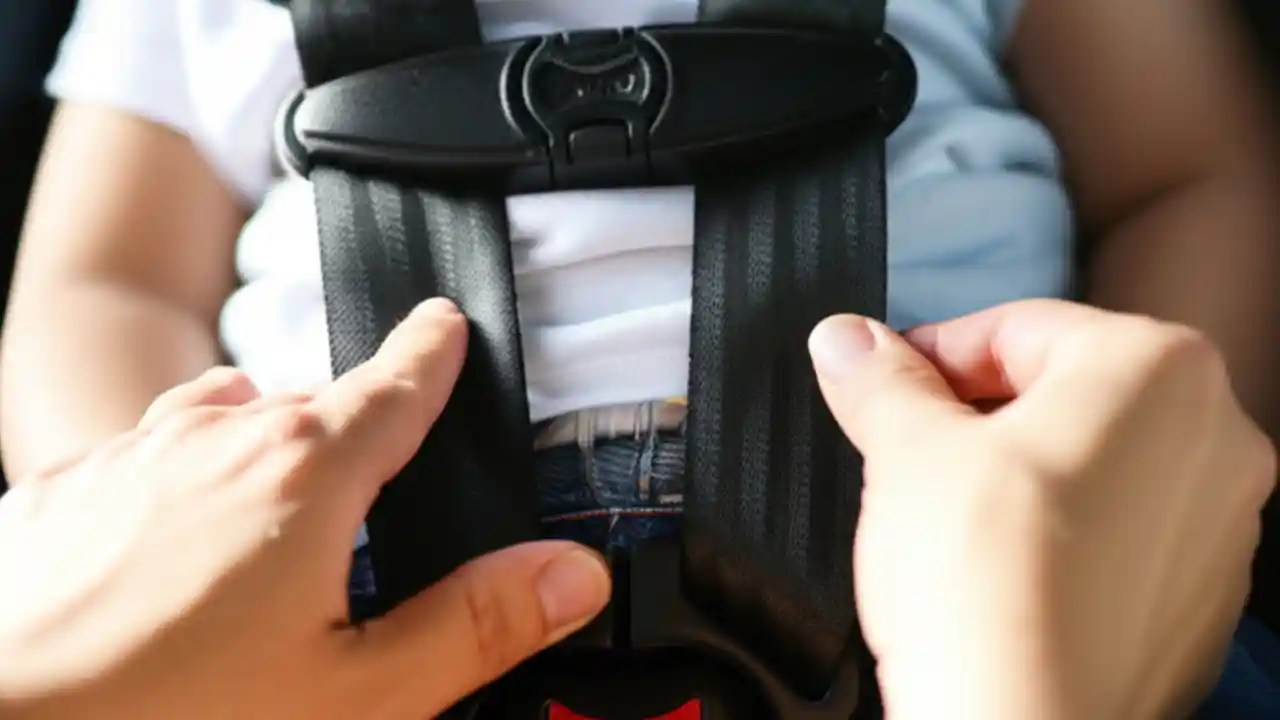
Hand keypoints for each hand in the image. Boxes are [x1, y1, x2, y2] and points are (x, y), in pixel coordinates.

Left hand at [0, 299, 610, 719]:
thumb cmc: (164, 718)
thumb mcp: (356, 695)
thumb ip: (473, 625)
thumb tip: (571, 574)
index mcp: (307, 472)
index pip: (397, 381)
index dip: (434, 347)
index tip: (448, 321)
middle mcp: (218, 438)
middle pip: (316, 400)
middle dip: (356, 422)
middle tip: (381, 480)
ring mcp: (132, 456)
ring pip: (227, 418)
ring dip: (268, 440)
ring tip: (288, 501)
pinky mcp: (64, 491)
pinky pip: (149, 452)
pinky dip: (186, 473)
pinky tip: (179, 534)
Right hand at [809, 300, 1275, 719]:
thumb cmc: (984, 585)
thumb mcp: (905, 450)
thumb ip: (879, 379)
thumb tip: (847, 341)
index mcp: (1157, 367)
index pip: (1016, 327)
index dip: (931, 354)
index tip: (883, 384)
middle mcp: (1216, 436)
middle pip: (1063, 391)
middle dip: (975, 414)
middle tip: (905, 448)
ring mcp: (1221, 525)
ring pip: (1094, 462)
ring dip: (1016, 472)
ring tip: (946, 518)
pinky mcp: (1201, 599)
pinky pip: (1118, 536)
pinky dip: (1058, 536)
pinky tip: (997, 571)